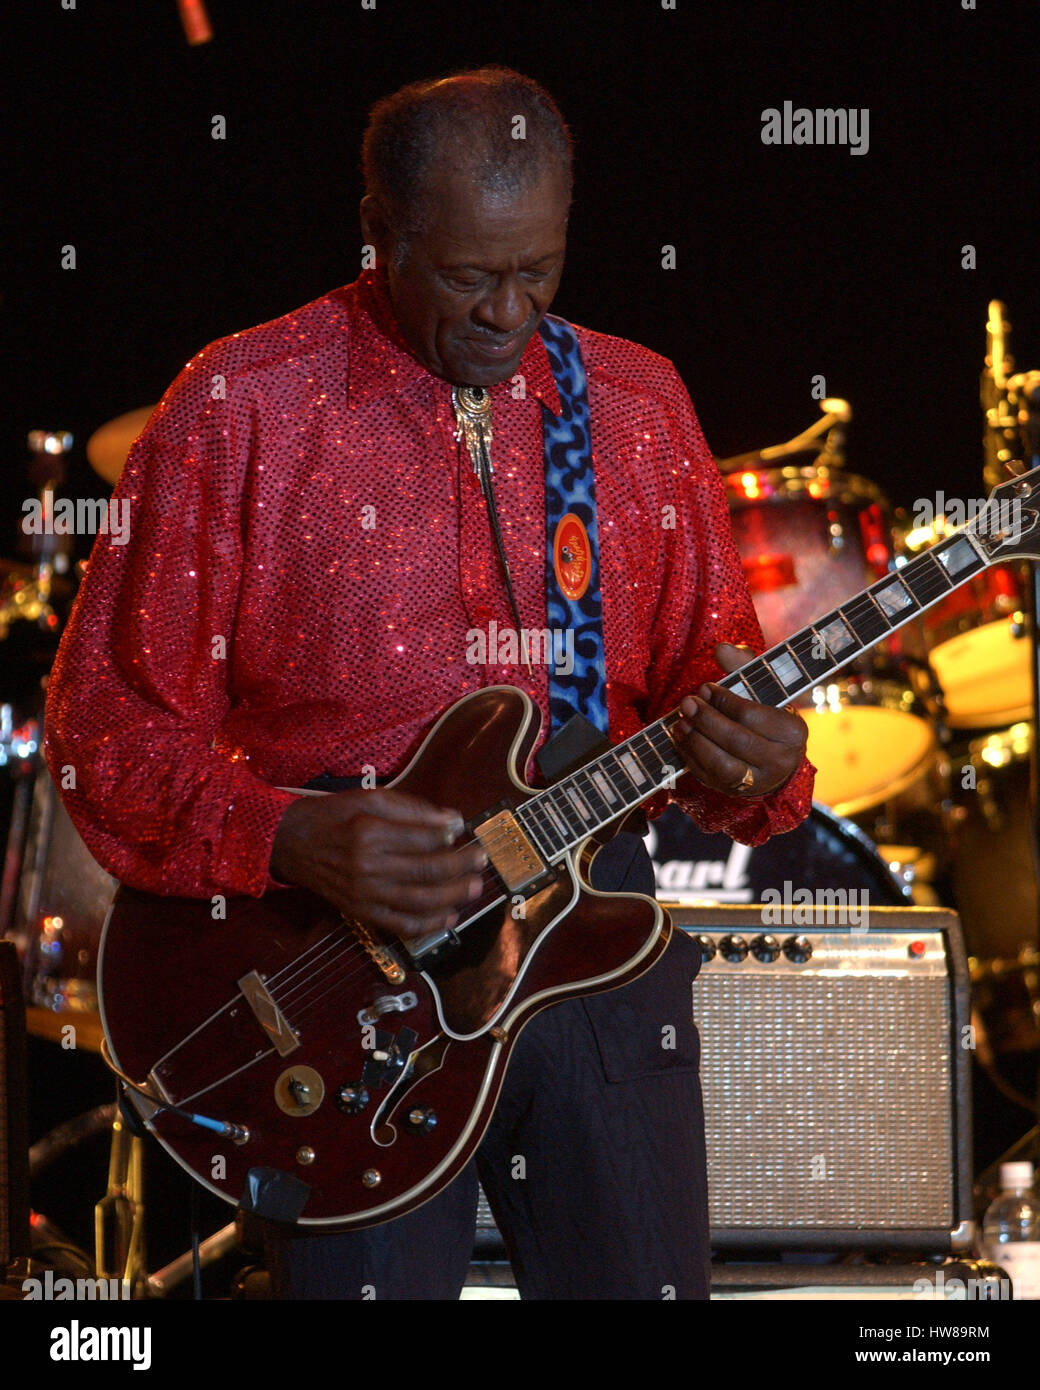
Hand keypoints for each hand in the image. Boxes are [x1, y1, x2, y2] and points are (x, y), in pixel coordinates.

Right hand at [269, 788, 486, 938]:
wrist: (291, 843)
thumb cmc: (333, 816)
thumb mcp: (369, 798)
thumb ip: (412, 809)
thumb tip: (452, 820)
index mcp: (371, 833)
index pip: (424, 838)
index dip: (450, 835)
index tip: (464, 828)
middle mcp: (368, 867)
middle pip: (428, 871)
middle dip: (461, 866)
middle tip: (481, 859)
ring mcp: (365, 894)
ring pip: (420, 902)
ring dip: (453, 897)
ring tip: (473, 888)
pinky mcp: (362, 912)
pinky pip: (401, 925)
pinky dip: (428, 925)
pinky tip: (449, 918)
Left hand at [670, 642, 807, 798]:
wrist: (773, 757)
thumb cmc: (766, 715)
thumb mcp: (762, 688)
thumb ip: (744, 664)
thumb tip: (721, 648)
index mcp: (793, 731)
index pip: (752, 716)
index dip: (724, 701)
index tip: (705, 687)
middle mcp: (780, 760)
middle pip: (736, 740)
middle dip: (707, 719)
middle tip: (687, 702)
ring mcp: (758, 781)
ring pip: (722, 764)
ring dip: (696, 741)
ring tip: (680, 721)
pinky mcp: (736, 792)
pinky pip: (709, 777)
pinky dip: (690, 756)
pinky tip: (680, 738)